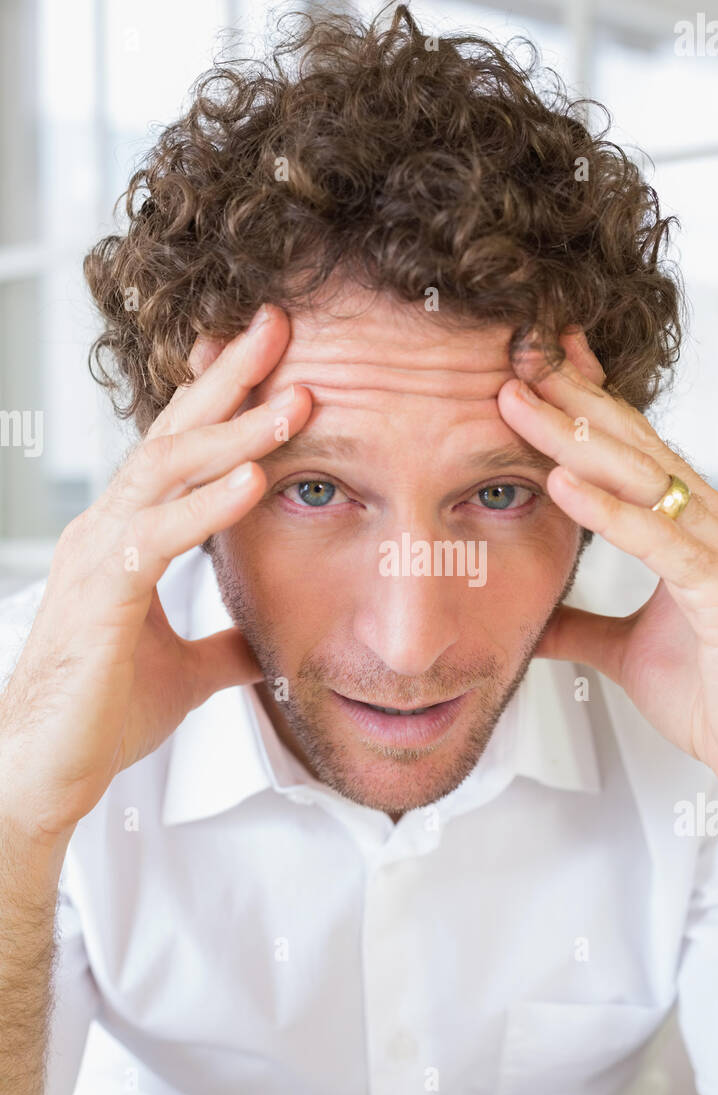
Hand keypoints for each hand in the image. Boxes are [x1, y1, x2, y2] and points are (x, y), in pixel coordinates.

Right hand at [0, 304, 310, 844]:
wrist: (45, 769)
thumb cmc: (101, 715)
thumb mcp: (186, 673)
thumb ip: (225, 646)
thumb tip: (265, 644)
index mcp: (126, 536)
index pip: (180, 451)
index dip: (224, 401)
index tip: (273, 357)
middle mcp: (107, 529)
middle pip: (173, 435)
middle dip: (229, 379)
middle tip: (279, 325)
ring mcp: (97, 555)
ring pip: (168, 472)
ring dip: (234, 432)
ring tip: (294, 398)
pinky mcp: (100, 594)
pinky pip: (159, 537)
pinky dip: (208, 505)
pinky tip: (254, 481)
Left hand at [497, 329, 717, 806]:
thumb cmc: (713, 696)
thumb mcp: (623, 651)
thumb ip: (580, 625)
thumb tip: (531, 618)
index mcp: (693, 526)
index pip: (630, 449)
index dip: (583, 404)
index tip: (534, 364)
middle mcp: (714, 522)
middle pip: (631, 444)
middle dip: (569, 399)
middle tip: (515, 354)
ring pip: (641, 478)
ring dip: (573, 437)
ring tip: (520, 400)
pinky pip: (659, 541)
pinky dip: (608, 510)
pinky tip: (562, 481)